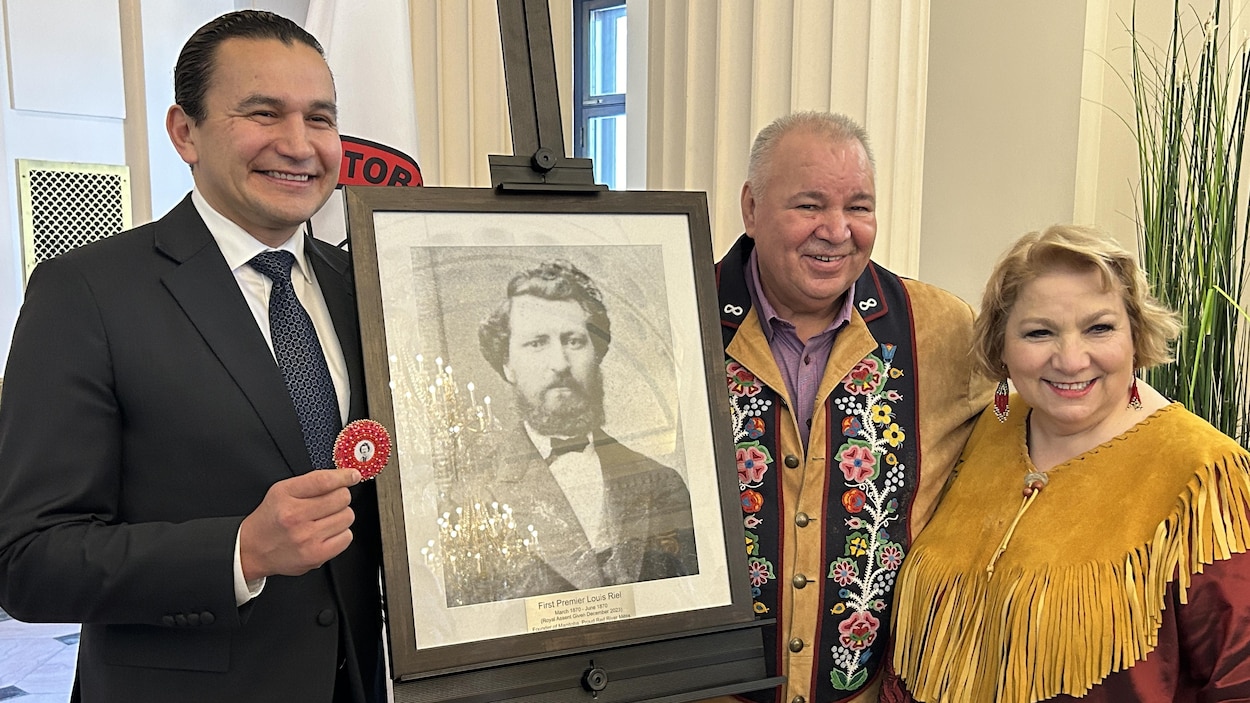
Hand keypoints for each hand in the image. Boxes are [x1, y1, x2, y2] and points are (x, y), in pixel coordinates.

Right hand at [239, 468, 360, 579]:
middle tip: (329, 503)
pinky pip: (347, 537)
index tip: (353, 476)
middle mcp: (295, 517)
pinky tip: (326, 533)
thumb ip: (312, 481)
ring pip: (347, 517)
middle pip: (342, 498)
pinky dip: (341, 534)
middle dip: (340, 497)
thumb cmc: (272, 518)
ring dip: (340, 516)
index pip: (324, 481)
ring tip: (325, 519)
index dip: (344, 476)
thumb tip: (346, 476)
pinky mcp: (316, 556)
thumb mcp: (282, 490)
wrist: (254, 549)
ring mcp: (306, 539)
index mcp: (285, 496)